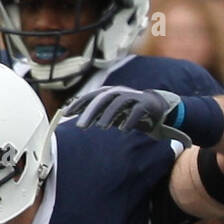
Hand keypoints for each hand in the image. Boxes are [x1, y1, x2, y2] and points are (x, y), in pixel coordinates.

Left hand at [62, 86, 189, 144]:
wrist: (156, 107)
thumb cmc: (130, 111)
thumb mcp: (112, 113)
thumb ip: (98, 114)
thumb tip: (79, 121)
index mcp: (110, 94)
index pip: (91, 97)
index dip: (79, 104)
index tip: (66, 113)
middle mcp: (120, 93)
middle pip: (102, 99)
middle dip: (90, 111)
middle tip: (80, 126)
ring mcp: (133, 97)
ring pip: (118, 103)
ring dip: (109, 115)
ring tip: (101, 127)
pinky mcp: (145, 105)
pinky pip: (137, 111)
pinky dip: (130, 119)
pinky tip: (123, 130)